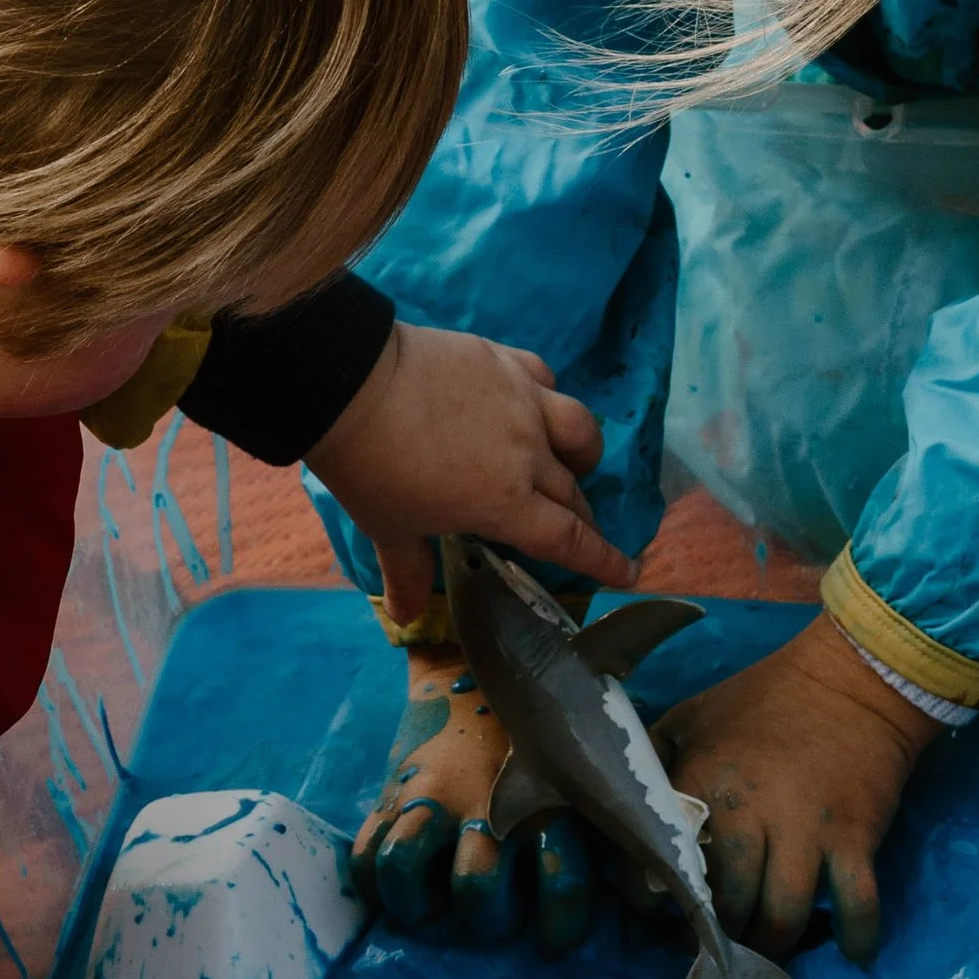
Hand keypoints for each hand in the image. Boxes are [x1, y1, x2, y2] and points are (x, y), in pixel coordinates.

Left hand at [309, 324, 634, 625]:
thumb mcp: (388, 527)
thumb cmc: (370, 468)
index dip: (602, 559)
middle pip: (573, 492)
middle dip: (581, 516)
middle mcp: (529, 454)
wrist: (349, 383)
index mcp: (506, 503)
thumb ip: (408, 571)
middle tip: (577, 528)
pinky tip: (531, 406)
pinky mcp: (505, 361)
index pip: (570, 539)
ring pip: (579, 429)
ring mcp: (522, 401)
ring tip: (571, 463)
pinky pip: (546, 382)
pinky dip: (547, 400)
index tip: (628, 572)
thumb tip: (404, 617)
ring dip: (582, 455)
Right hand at [350, 646, 590, 948]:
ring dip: (423, 909)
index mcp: (553, 802)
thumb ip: (612, 824)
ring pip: (415, 877)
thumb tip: (652, 890)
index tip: (553, 940)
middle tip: (490, 915)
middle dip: (485, 922)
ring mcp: (437, 798)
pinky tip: (400, 891)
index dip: (560, 927)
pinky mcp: (394, 793)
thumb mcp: (586, 772)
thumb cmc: (548, 738)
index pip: (564, 885)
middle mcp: (493, 805)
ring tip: (434, 911)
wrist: (479, 668)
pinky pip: (370, 858)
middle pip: (479, 896)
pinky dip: (377, 886)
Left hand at [652, 616, 937, 966]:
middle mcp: (750, 817)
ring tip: (765, 947)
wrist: (853, 675)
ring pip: (781, 919)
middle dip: (716, 935)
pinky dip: (856, 938)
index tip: (658, 906)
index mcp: (701, 785)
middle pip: (725, 906)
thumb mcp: (692, 716)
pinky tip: (849, 950)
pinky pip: (857, 906)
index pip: (658, 868)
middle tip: (714, 939)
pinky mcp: (857, 839)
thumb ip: (655, 761)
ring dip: (771, 945)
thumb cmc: (765, 698)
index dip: (652, 899)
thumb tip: (622, 804)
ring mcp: (807, 832)